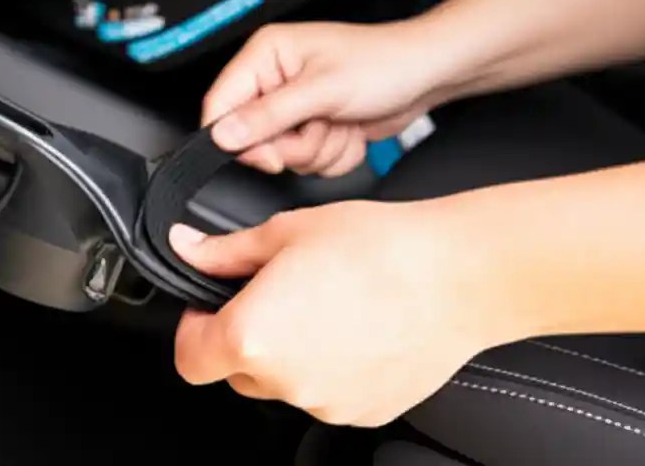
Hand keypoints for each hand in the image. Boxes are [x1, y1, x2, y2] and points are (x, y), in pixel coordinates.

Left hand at [167, 202, 507, 426]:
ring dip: (290, 353)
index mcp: (252, 337)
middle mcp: (286, 382)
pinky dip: (330, 367)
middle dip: (246, 335)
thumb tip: (187, 247)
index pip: (189, 358)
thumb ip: (224, 252)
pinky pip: (327, 393)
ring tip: (328, 304)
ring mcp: (327, 403)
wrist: (458, 275)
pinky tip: (357, 327)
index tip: (213, 303)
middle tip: (280, 293)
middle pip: (237, 372)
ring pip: (284, 383)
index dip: (195, 327)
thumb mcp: (286, 232)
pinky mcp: (365, 412)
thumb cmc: (378, 247)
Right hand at [203, 21, 454, 175]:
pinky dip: (332, 154)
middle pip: (252, 138)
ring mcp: (294, 106)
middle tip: (321, 125)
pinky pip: (306, 161)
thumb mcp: (321, 90)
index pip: (221, 103)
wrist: (427, 75)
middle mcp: (274, 79)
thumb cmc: (384, 63)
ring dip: (318, 149)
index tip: (267, 154)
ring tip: (341, 121)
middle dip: (294, 143)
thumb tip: (223, 134)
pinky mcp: (312, 127)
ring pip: (282, 154)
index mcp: (265, 54)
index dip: (236, 137)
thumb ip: (268, 115)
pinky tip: (349, 129)